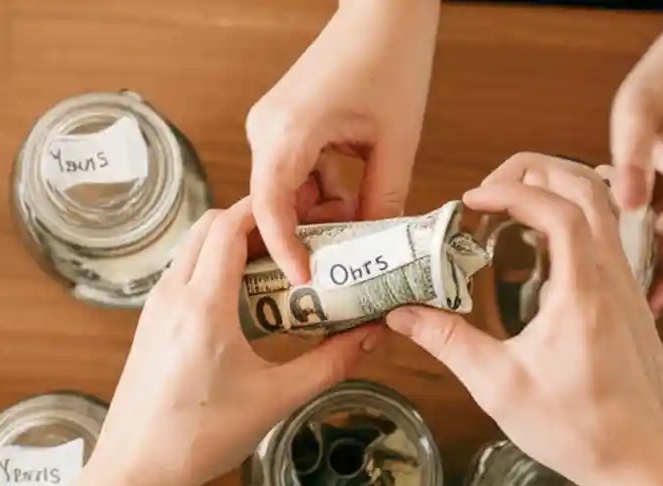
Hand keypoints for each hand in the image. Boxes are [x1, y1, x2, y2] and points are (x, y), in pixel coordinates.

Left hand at [92, 200, 382, 485]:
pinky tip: (244, 303)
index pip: (231, 226)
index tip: (304, 216)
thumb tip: (370, 335)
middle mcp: (172, 295)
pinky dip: (212, 269)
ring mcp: (155, 307)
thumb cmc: (201, 438)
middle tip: (296, 242)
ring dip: (231, 246)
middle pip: (209, 226)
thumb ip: (328, 363)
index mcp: (203, 306)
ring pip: (192, 249)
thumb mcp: (276, 401)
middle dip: (254, 223)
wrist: (135, 469)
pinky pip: (182, 274)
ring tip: (276, 271)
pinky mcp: (149, 324)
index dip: (269, 211)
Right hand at [246, 0, 438, 282]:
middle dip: (310, 238)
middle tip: (344, 270)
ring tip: (362, 229)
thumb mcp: (397, 143)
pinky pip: (294, 175)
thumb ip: (383, 201)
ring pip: (287, 194)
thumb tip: (378, 251)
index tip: (305, 282)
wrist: (382, 12)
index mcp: (287, 133)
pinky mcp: (281, 125)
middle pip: (275, 206)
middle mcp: (265, 130)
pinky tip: (354, 200)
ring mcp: (269, 127)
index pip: (269, 209)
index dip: (283, 252)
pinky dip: (322, 195)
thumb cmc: (391, 61)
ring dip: (321, 216)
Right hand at [385, 173, 662, 485]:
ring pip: (603, 208)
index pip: (557, 209)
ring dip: (556, 191)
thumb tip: (402, 314)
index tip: (472, 201)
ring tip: (510, 208)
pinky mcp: (631, 302)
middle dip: (536, 172)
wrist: (641, 460)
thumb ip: (448, 342)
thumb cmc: (576, 428)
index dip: (512, 191)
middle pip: (587, 188)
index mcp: (583, 292)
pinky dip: (572, 220)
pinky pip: (607, 237)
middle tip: (490, 190)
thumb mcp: (499, 386)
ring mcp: (628, 287)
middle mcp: (613, 278)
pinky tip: (540, 249)